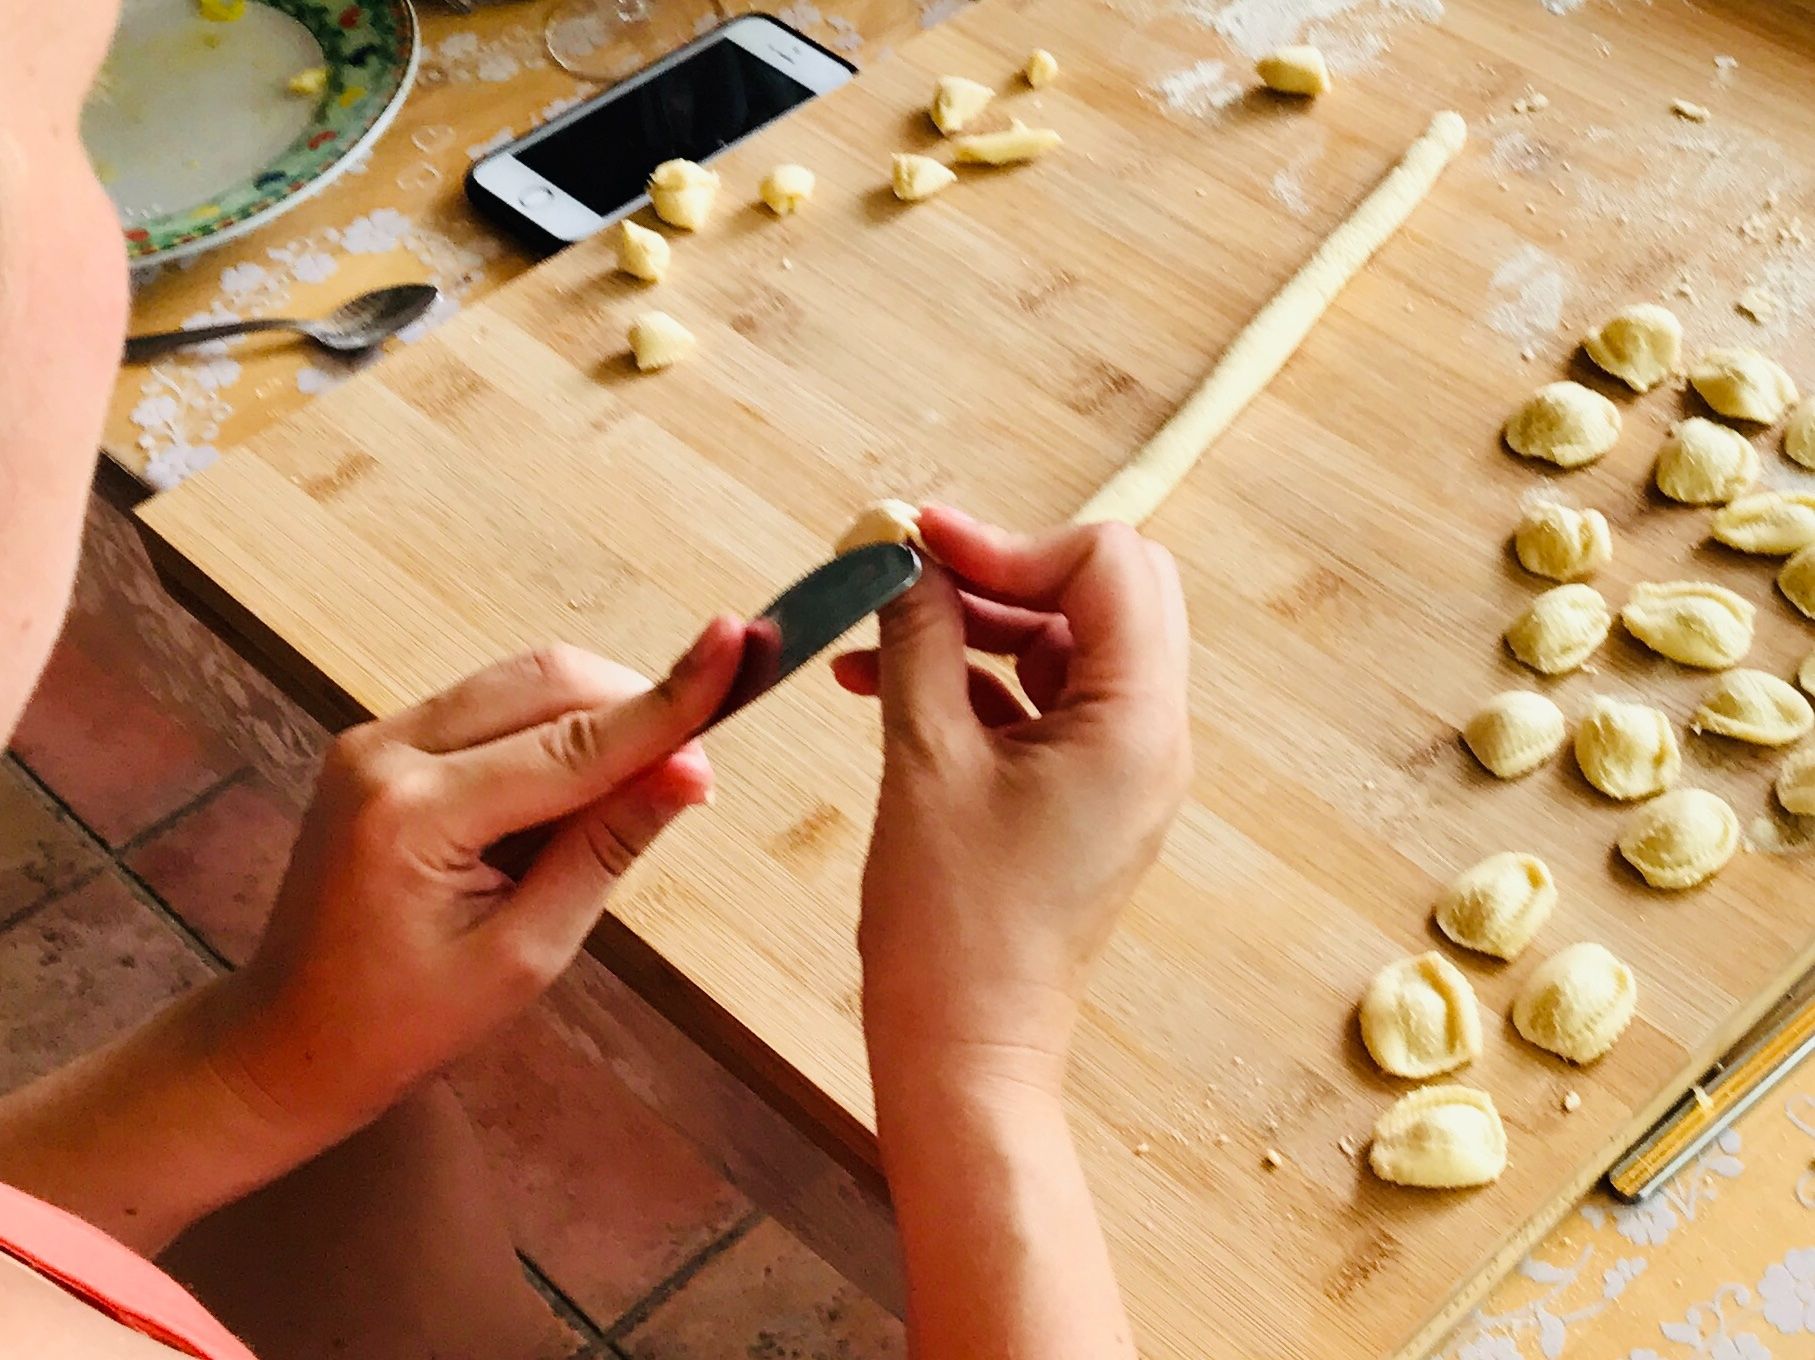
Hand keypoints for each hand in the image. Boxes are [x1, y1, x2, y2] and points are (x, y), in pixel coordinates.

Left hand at [212, 621, 746, 1142]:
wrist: (285, 1042)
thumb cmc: (405, 1024)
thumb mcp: (527, 954)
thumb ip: (608, 848)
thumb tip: (692, 769)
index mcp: (418, 813)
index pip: (577, 741)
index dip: (669, 698)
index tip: (739, 642)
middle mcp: (388, 750)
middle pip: (548, 681)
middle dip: (636, 704)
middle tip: (697, 767)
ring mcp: (375, 737)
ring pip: (522, 682)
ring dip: (596, 716)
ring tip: (637, 790)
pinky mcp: (378, 742)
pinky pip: (490, 705)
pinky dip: (551, 730)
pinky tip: (572, 792)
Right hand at [832, 507, 1190, 1098]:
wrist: (968, 1052)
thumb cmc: (952, 926)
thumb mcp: (926, 761)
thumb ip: (920, 640)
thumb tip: (902, 553)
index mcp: (1137, 723)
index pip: (1107, 566)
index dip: (1009, 542)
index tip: (918, 540)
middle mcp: (1150, 736)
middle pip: (1104, 594)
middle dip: (1001, 572)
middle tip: (907, 572)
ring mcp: (1120, 767)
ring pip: (1064, 644)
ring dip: (975, 624)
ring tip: (873, 633)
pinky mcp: (1082, 795)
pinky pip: (1039, 702)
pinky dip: (973, 680)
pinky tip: (885, 682)